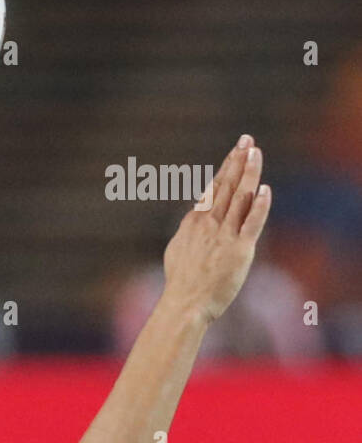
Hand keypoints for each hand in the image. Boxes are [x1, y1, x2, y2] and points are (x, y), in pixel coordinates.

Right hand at [160, 135, 271, 322]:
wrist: (185, 303)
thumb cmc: (182, 280)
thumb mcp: (178, 247)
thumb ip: (191, 227)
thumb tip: (197, 211)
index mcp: (194, 221)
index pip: (214, 187)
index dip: (227, 166)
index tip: (237, 150)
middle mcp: (208, 223)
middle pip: (227, 185)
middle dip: (237, 160)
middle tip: (247, 140)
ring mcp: (224, 235)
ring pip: (239, 198)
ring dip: (248, 173)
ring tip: (255, 153)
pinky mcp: (239, 250)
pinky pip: (251, 223)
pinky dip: (259, 205)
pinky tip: (265, 188)